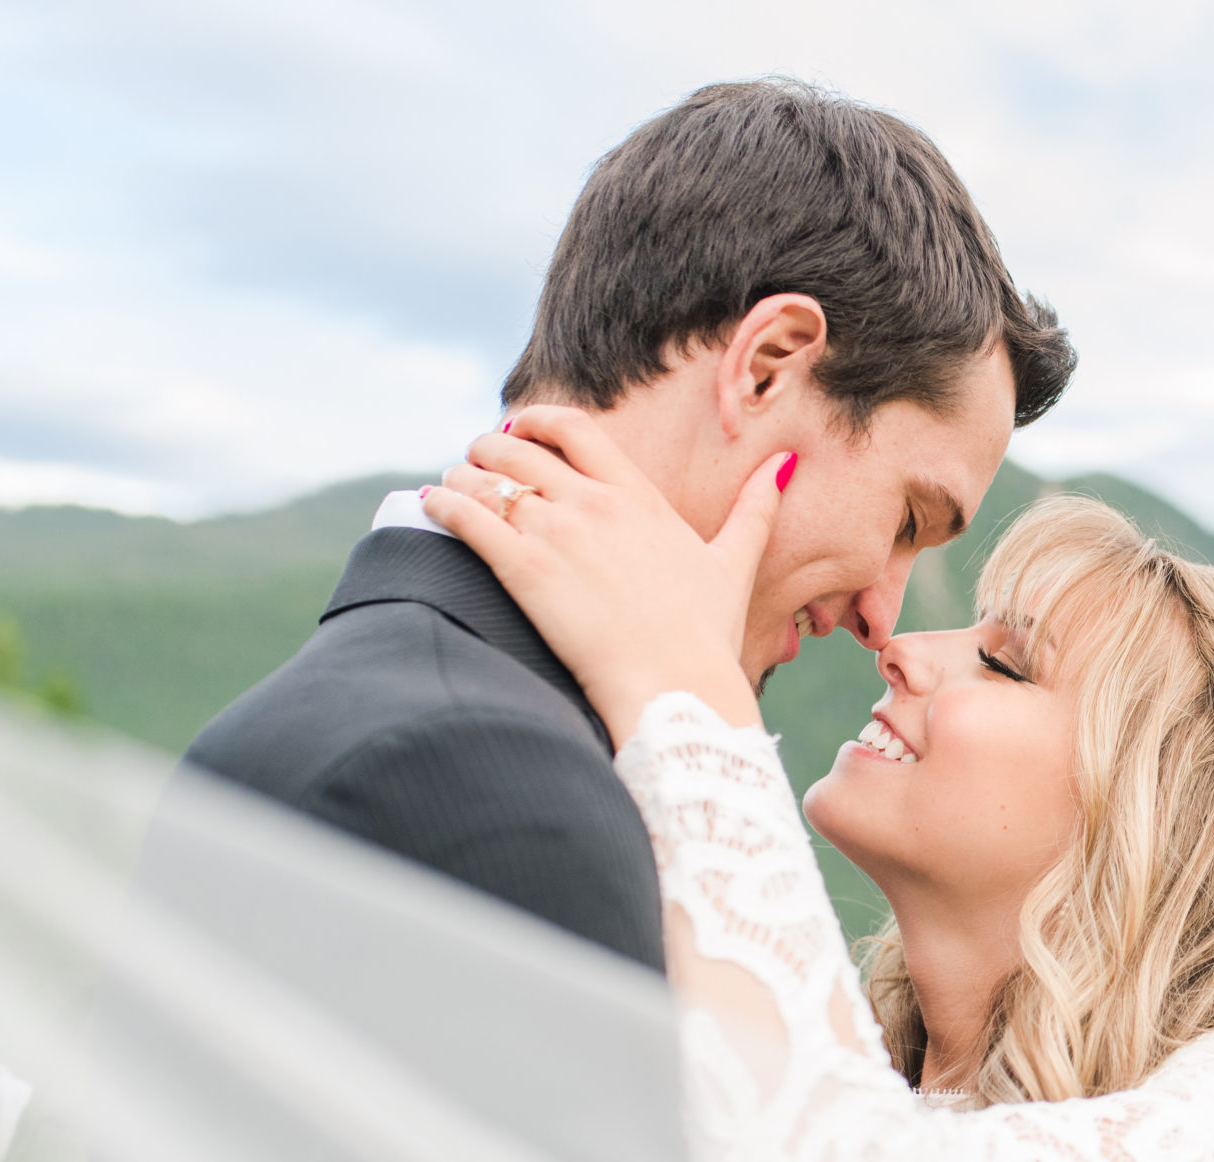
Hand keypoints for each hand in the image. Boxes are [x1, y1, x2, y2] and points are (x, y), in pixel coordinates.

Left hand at [422, 406, 791, 745]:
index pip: (577, 429)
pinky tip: (429, 507)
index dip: (539, 421)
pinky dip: (440, 505)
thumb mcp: (733, 563)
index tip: (522, 430)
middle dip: (489, 449)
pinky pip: (466, 516)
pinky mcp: (523, 569)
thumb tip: (783, 466)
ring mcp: (558, 533)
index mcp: (639, 498)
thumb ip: (755, 510)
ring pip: (485, 477)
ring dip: (460, 476)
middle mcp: (595, 503)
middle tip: (476, 463)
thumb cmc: (705, 636)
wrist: (676, 687)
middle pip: (519, 447)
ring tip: (450, 488)